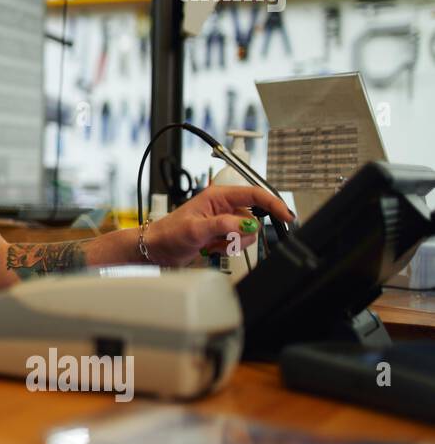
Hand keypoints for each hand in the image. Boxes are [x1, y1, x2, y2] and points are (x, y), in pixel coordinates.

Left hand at [143, 184, 294, 267]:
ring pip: (247, 233)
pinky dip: (228, 248)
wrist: (157, 249)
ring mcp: (223, 221)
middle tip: (220, 239)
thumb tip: (246, 225)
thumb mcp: (195, 228)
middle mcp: (223, 206)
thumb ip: (223, 225)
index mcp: (218, 196)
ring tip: (211, 244)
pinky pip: (238, 243)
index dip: (273, 203)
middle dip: (241, 233)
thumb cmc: (168, 233)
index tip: (287, 215)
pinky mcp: (222, 234)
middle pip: (254, 218)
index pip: (254, 194)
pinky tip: (211, 248)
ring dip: (232, 243)